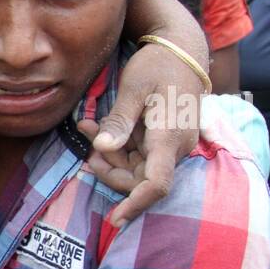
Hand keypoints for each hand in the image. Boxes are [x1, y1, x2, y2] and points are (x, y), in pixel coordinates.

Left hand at [82, 42, 204, 227]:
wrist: (182, 49)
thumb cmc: (159, 64)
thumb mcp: (134, 88)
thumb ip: (120, 120)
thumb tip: (103, 147)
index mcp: (169, 138)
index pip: (156, 184)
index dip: (136, 204)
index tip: (116, 219)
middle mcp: (175, 147)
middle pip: (138, 179)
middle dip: (109, 168)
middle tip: (87, 143)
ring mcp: (171, 145)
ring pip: (135, 168)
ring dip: (109, 155)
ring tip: (89, 128)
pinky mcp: (164, 141)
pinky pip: (138, 155)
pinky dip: (118, 146)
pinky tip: (100, 127)